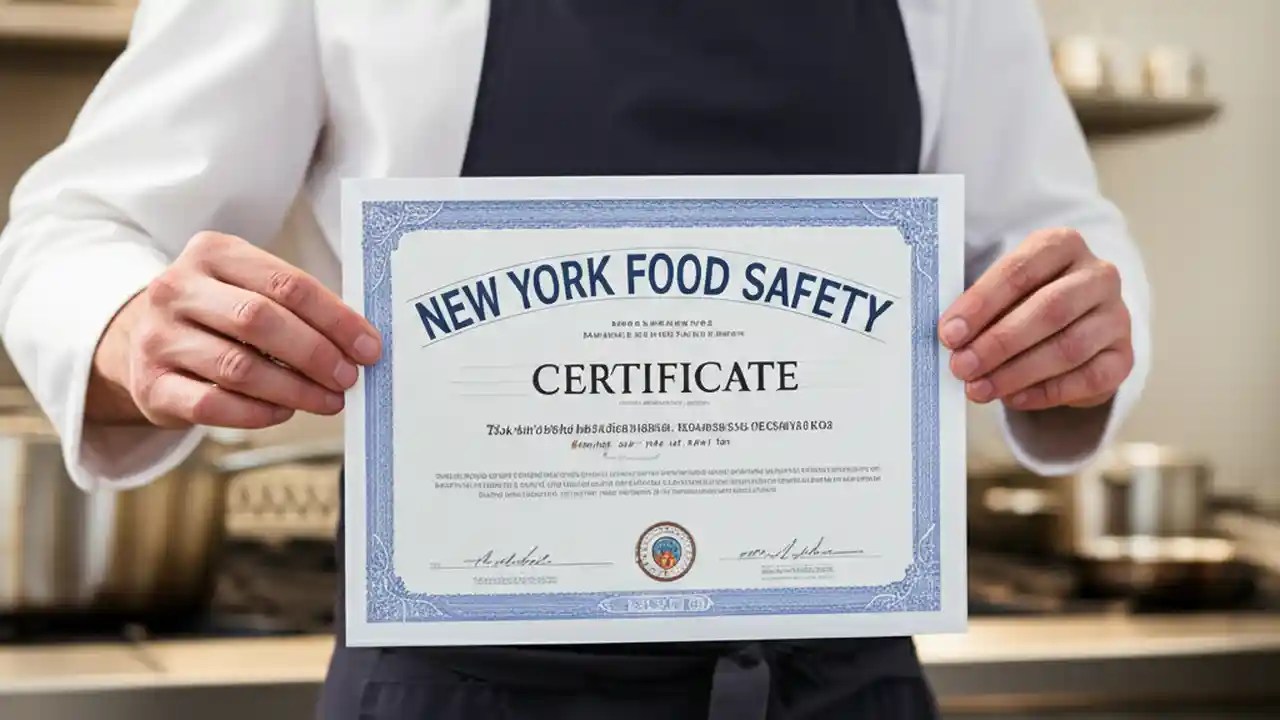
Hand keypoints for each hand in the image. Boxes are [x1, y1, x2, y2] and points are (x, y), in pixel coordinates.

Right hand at [87, 232, 381, 428]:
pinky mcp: (151, 385)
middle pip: (259, 320)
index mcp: (212, 253)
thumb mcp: (248, 287)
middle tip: (349, 377)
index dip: (335, 318)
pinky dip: (257, 413)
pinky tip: (284, 411)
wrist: (142, 340)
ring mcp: (158, 337)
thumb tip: (360, 342)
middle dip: (315, 353)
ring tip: (328, 400)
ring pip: (238, 367)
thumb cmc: (219, 313)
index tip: (369, 347)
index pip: (286, 283)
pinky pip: (213, 404)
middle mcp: (177, 289)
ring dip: (295, 389)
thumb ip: (296, 306)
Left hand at [938, 228, 1132, 411]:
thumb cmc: (1023, 303)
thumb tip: (951, 336)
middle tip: (962, 366)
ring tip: (978, 388)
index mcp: (1062, 245)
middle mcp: (1098, 275)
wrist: (1071, 326)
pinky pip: (1088, 379)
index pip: (1020, 270)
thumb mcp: (1001, 293)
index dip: (982, 303)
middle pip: (1049, 308)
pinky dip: (1045, 393)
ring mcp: (1116, 316)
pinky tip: (1012, 398)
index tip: (950, 333)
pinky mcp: (1123, 357)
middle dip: (999, 342)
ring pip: (1069, 347)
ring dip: (1017, 372)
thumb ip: (980, 309)